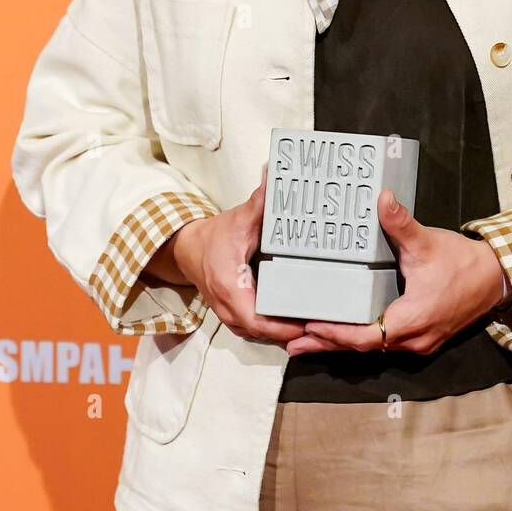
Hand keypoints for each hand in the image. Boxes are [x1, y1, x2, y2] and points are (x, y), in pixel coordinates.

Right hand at [171, 166, 306, 346]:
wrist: (189, 249)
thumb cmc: (216, 235)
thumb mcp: (239, 218)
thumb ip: (259, 202)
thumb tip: (273, 175)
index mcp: (229, 285)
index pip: (257, 320)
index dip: (283, 328)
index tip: (307, 324)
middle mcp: (227, 306)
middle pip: (262, 333)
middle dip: (290, 333)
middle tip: (321, 326)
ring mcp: (227, 314)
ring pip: (258, 335)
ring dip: (282, 334)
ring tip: (314, 328)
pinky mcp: (231, 315)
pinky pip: (253, 330)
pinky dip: (273, 331)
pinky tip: (295, 324)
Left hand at [284, 189, 507, 356]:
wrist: (496, 278)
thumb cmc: (461, 262)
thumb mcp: (428, 242)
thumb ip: (401, 222)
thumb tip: (382, 198)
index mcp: (411, 319)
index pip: (365, 336)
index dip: (335, 333)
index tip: (309, 325)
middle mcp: (413, 339)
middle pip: (362, 347)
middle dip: (327, 344)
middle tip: (292, 343)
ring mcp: (419, 341)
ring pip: (373, 347)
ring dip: (342, 343)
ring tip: (309, 339)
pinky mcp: (422, 337)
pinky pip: (385, 342)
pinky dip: (361, 339)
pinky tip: (344, 331)